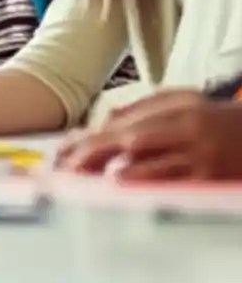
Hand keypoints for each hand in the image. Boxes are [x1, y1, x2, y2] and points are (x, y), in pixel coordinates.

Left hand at [54, 89, 241, 179]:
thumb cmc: (221, 123)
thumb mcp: (187, 105)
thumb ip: (145, 110)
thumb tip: (103, 122)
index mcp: (179, 108)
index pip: (123, 122)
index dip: (90, 137)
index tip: (63, 152)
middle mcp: (188, 128)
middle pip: (129, 137)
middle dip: (91, 151)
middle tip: (64, 167)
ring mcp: (200, 154)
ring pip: (148, 156)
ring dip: (110, 165)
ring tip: (79, 173)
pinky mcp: (211, 178)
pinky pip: (172, 179)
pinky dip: (144, 178)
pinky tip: (120, 180)